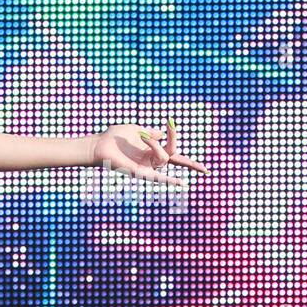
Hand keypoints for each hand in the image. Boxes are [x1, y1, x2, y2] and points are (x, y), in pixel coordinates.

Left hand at [89, 121, 209, 188]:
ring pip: (163, 157)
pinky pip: (157, 178)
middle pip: (173, 152)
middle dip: (173, 136)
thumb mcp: (137, 130)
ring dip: (154, 144)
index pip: (176, 157)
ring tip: (142, 135)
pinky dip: (170, 180)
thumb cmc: (114, 137)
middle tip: (169, 124)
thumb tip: (163, 133)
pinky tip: (183, 183)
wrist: (99, 144)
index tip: (207, 171)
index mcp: (153, 152)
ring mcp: (146, 167)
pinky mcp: (139, 172)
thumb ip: (153, 133)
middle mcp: (151, 161)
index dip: (191, 164)